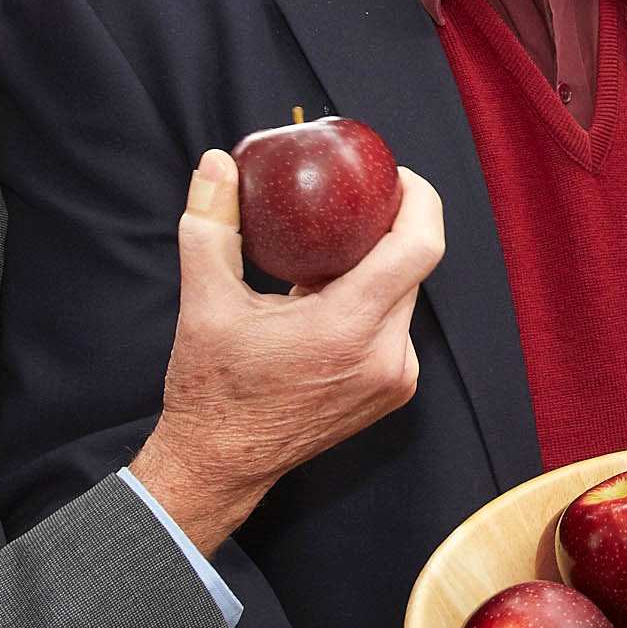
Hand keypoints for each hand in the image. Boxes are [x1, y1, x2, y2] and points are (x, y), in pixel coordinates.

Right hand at [134, 149, 443, 552]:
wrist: (221, 463)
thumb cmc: (213, 389)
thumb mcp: (205, 300)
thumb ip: (211, 222)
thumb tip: (216, 164)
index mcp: (348, 328)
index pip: (421, 247)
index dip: (420, 200)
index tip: (396, 178)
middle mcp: (386, 356)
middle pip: (412, 266)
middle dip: (388, 229)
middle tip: (349, 205)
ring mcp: (395, 378)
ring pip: (404, 295)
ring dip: (376, 269)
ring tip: (329, 254)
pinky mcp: (393, 390)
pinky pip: (396, 325)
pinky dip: (372, 302)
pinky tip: (330, 298)